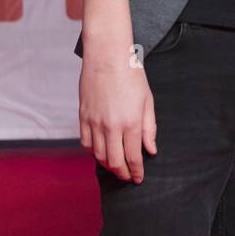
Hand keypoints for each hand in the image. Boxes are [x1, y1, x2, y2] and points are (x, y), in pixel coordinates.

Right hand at [78, 37, 157, 183]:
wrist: (107, 57)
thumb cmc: (131, 75)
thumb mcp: (148, 101)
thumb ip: (149, 128)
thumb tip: (151, 150)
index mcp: (131, 123)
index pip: (133, 157)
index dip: (136, 172)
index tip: (138, 178)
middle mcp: (111, 126)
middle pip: (114, 162)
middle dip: (122, 173)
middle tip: (127, 176)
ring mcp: (95, 123)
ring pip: (98, 155)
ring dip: (108, 165)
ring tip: (116, 166)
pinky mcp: (83, 117)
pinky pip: (86, 143)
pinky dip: (93, 151)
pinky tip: (100, 151)